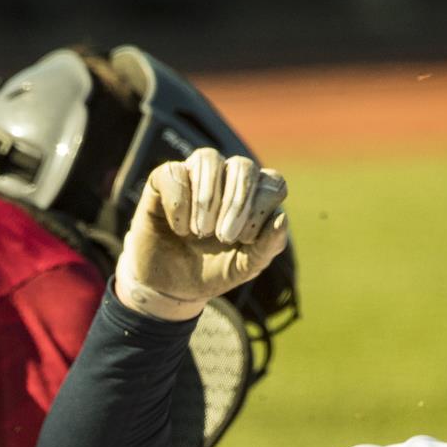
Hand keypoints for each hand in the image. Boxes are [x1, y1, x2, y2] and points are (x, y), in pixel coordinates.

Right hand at [115, 148, 288, 321]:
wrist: (171, 287)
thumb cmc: (213, 271)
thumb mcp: (244, 267)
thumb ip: (268, 247)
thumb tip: (281, 218)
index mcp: (255, 197)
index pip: (272, 183)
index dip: (261, 208)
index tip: (243, 239)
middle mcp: (228, 178)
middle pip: (243, 166)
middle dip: (236, 203)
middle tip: (223, 237)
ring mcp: (196, 175)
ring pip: (209, 158)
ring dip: (207, 199)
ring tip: (199, 231)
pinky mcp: (164, 179)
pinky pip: (175, 172)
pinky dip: (179, 203)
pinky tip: (180, 229)